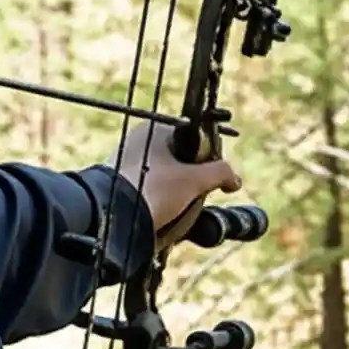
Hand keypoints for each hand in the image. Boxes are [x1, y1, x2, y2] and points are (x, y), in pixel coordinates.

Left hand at [113, 122, 242, 246]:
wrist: (115, 218)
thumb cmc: (154, 189)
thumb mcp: (195, 179)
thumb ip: (220, 172)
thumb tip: (234, 179)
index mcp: (154, 128)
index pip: (193, 139)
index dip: (206, 160)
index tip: (210, 178)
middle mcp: (138, 142)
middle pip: (180, 163)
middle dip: (190, 185)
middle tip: (190, 199)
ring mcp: (126, 164)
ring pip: (165, 182)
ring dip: (175, 199)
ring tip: (173, 212)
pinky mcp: (119, 186)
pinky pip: (149, 195)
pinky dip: (158, 207)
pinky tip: (160, 219)